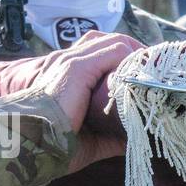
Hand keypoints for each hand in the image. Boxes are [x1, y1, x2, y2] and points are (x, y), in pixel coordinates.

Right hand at [38, 31, 141, 173]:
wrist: (30, 144)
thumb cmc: (55, 144)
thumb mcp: (90, 139)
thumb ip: (111, 135)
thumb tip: (135, 139)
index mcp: (65, 75)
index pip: (100, 51)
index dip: (125, 60)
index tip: (144, 76)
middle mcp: (67, 62)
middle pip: (110, 41)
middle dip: (135, 52)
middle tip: (154, 72)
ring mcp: (72, 61)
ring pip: (116, 42)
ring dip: (138, 54)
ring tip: (153, 71)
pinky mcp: (77, 66)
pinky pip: (115, 50)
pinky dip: (133, 58)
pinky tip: (144, 72)